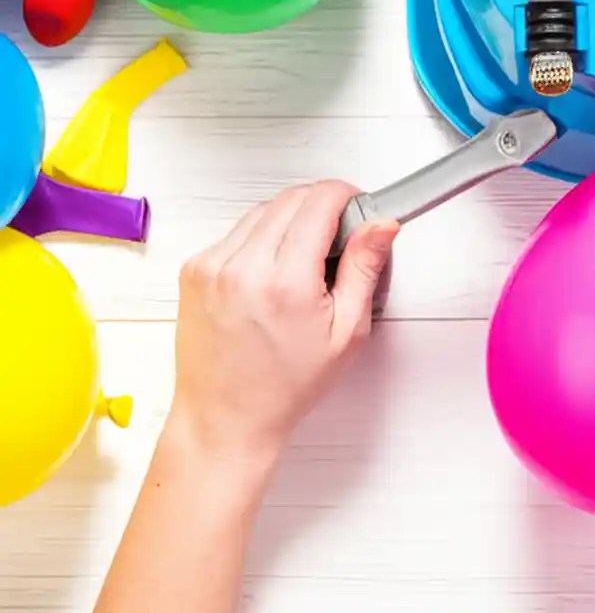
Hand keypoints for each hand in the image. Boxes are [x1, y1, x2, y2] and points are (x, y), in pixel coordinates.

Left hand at [170, 181, 398, 463]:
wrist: (226, 416)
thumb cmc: (285, 385)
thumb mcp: (346, 332)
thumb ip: (364, 269)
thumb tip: (380, 225)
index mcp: (285, 282)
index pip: (319, 201)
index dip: (346, 196)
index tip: (357, 206)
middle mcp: (242, 267)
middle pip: (291, 198)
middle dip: (321, 205)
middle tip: (339, 237)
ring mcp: (212, 265)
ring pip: (262, 211)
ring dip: (290, 221)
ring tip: (304, 263)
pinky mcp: (195, 269)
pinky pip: (236, 232)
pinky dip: (261, 240)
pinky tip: (272, 274)